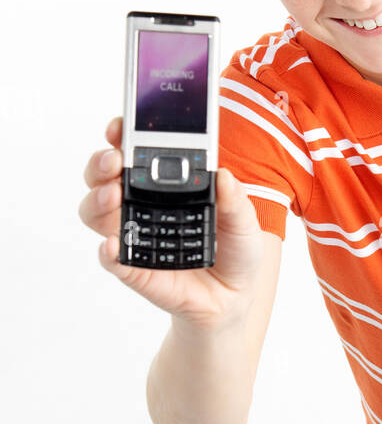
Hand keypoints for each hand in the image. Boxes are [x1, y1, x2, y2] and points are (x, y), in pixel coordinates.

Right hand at [79, 115, 264, 324]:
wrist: (234, 297)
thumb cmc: (235, 250)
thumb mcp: (245, 222)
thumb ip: (236, 200)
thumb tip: (224, 176)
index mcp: (166, 183)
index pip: (134, 151)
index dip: (122, 135)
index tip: (120, 126)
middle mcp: (141, 204)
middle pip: (103, 176)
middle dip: (100, 163)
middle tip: (114, 161)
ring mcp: (134, 235)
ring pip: (95, 211)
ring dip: (96, 199)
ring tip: (113, 195)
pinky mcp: (134, 268)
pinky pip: (111, 258)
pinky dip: (107, 251)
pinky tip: (112, 244)